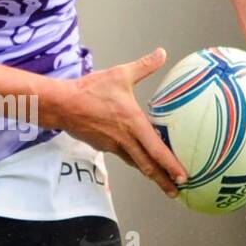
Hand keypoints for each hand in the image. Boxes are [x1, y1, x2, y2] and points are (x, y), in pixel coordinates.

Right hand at [56, 47, 187, 197]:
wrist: (62, 105)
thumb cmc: (91, 90)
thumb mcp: (120, 75)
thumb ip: (144, 66)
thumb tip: (162, 53)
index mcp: (133, 124)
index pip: (156, 150)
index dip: (170, 165)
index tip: (183, 177)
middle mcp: (125, 140)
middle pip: (148, 166)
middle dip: (163, 181)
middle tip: (177, 193)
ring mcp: (113, 146)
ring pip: (136, 163)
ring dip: (150, 174)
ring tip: (163, 182)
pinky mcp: (103, 147)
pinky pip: (123, 156)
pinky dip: (135, 161)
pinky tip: (139, 160)